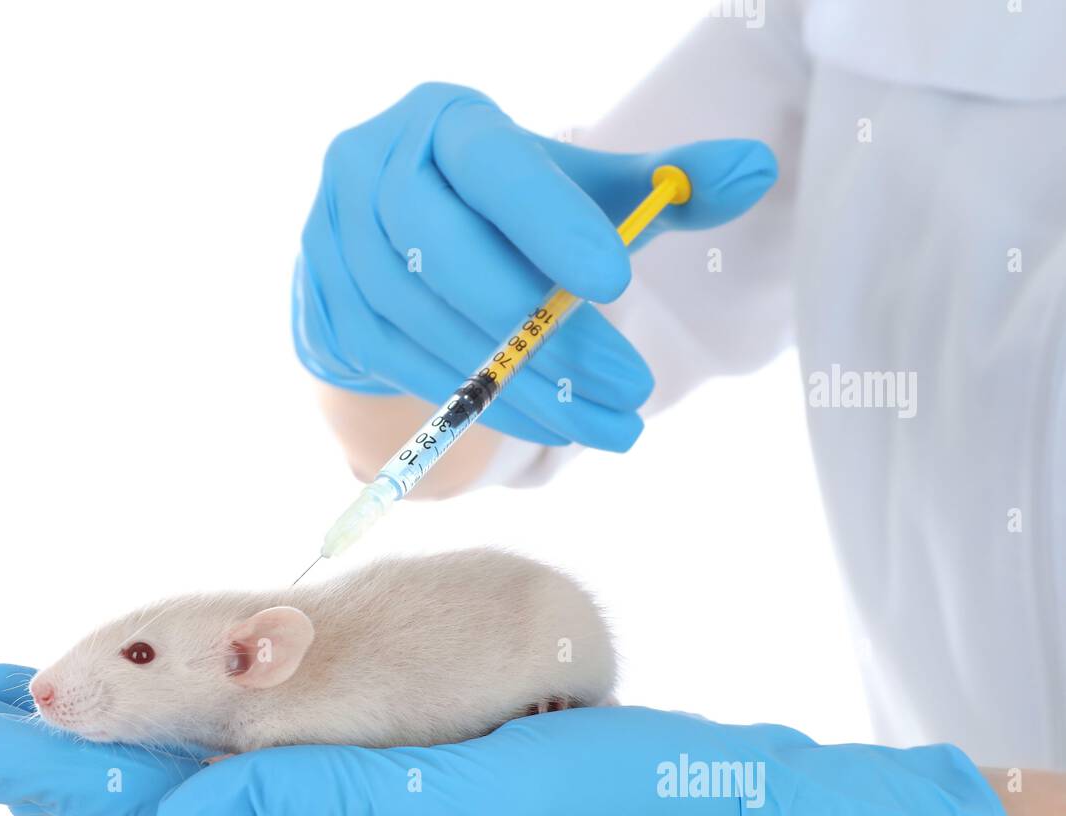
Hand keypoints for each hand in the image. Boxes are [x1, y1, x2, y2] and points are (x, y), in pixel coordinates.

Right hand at [294, 82, 777, 449]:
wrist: (395, 250)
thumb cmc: (508, 216)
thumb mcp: (580, 193)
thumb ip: (665, 184)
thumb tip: (758, 168)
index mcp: (444, 121)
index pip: (493, 167)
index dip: (549, 224)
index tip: (618, 281)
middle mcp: (372, 169)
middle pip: (446, 255)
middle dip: (542, 333)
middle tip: (632, 389)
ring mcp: (334, 242)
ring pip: (425, 324)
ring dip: (519, 386)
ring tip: (605, 426)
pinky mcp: (327, 310)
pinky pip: (402, 366)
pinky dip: (475, 400)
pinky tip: (544, 422)